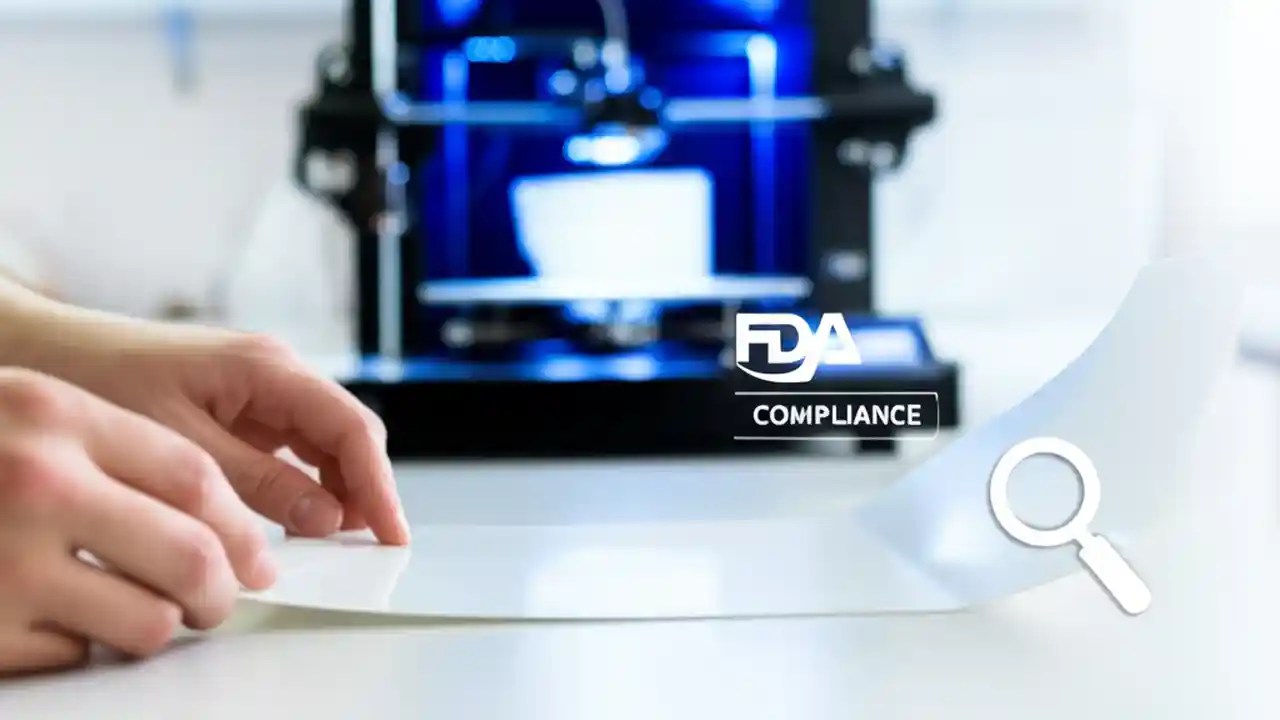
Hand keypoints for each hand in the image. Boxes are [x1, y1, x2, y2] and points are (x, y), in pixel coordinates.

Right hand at [0, 369, 274, 674]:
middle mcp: (34, 484)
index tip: (254, 554)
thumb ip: (116, 453)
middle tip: (217, 600)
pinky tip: (51, 617)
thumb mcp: (27, 413)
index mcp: (52, 415)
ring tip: (139, 610)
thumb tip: (227, 535)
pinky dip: (79, 646)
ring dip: (157, 625)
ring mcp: (2, 562)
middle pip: (191, 557)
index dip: (239, 526)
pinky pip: (75, 655)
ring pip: (147, 622)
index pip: (194, 477)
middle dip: (221, 591)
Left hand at [36, 318, 409, 545]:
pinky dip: (300, 488)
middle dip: (363, 491)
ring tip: (332, 545)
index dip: (379, 485)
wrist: (37, 349)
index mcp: (266, 368)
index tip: (391, 536)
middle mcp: (274, 374)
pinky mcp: (239, 409)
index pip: (350, 428)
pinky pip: (290, 451)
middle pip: (346, 436)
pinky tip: (292, 522)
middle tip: (367, 551)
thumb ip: (257, 482)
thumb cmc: (95, 380)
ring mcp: (259, 391)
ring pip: (322, 446)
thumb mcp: (178, 442)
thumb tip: (326, 517)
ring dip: (334, 493)